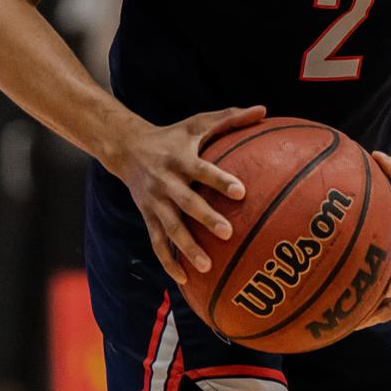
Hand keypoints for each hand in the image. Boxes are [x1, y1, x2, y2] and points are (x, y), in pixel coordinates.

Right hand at [108, 105, 265, 285]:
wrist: (126, 148)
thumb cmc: (173, 136)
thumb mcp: (197, 123)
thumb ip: (230, 118)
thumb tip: (264, 110)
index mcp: (180, 158)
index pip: (203, 170)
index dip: (220, 180)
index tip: (242, 191)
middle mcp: (166, 181)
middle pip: (186, 203)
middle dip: (205, 218)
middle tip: (228, 233)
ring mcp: (154, 202)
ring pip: (169, 229)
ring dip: (186, 249)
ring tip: (207, 267)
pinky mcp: (147, 217)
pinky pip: (156, 243)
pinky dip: (168, 262)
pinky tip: (184, 280)